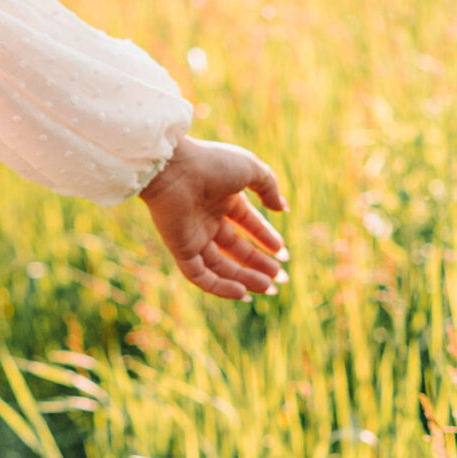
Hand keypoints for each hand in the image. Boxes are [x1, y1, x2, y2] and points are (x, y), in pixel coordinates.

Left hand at [139, 136, 287, 299]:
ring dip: (245, 278)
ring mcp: (193, 235)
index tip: (284, 254)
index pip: (248, 224)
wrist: (172, 167)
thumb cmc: (211, 163)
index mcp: (224, 198)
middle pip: (237, 248)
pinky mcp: (180, 249)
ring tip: (268, 288)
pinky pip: (200, 275)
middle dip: (259, 264)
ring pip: (221, 265)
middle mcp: (208, 218)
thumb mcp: (250, 169)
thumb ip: (269, 187)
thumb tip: (282, 209)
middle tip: (282, 279)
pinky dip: (220, 287)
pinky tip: (242, 293)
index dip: (266, 239)